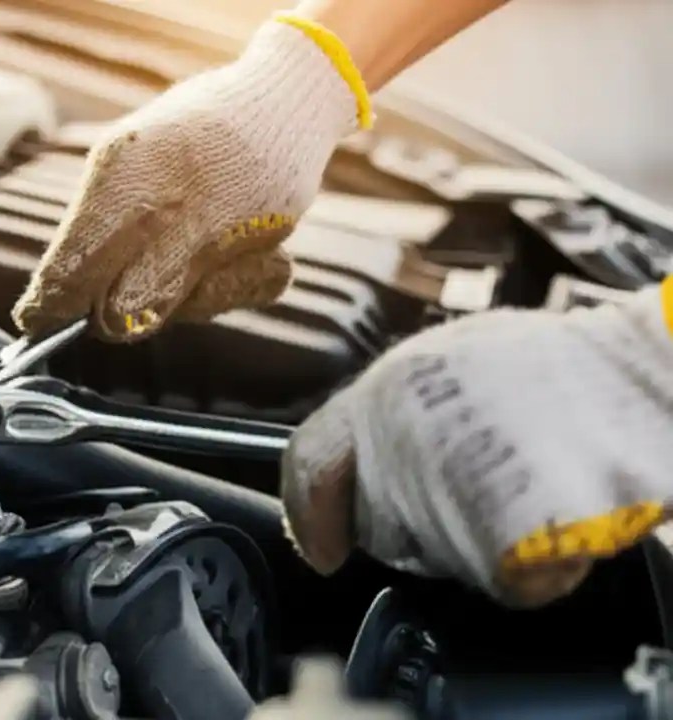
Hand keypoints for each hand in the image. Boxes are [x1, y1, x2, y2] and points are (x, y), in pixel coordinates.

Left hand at [12, 17, 369, 340]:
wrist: (279, 105)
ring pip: (168, 314)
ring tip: (160, 260)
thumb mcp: (121, 155)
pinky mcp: (270, 258)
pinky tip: (210, 255)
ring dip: (152, 299)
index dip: (47, 306)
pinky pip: (223, 304)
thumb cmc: (185, 132)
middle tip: (93, 299)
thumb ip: (89, 224)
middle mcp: (176, 213)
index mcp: (127, 177)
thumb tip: (57, 292)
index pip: (72, 273)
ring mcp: (227, 240)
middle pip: (117, 314)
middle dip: (97, 314)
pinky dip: (211, 291)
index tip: (34, 318)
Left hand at [281, 281, 672, 606]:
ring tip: (527, 484)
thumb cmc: (564, 371)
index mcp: (390, 382)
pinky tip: (554, 519)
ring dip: (477, 540)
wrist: (651, 371)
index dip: (311, 512)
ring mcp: (456, 470)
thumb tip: (352, 468)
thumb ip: (396, 410)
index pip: (312, 460)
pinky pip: (500, 577)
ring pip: (441, 556)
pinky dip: (531, 565)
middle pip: (384, 525)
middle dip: (422, 527)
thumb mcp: (454, 363)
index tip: (321, 547)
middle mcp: (408, 424)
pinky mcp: (510, 521)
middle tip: (480, 488)